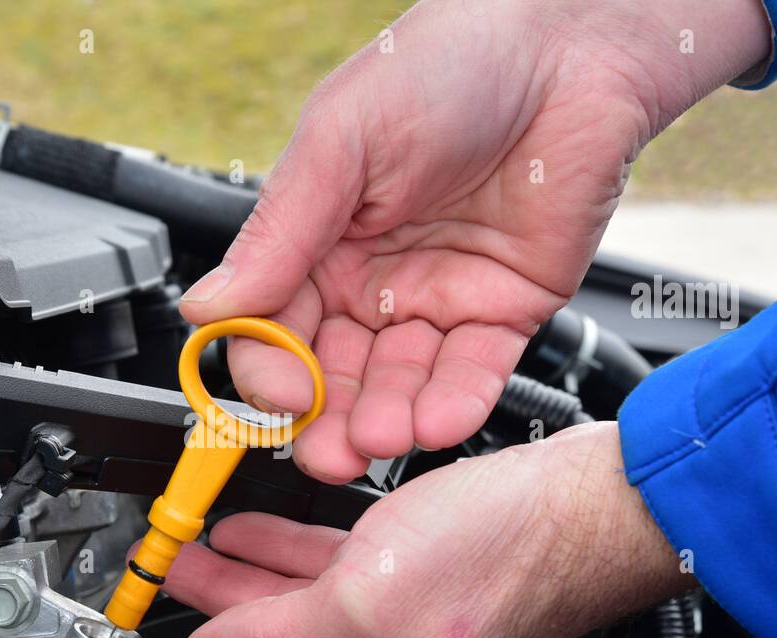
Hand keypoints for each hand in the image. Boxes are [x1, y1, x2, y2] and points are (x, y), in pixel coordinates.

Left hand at [80, 422, 685, 637]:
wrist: (582, 508)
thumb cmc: (504, 557)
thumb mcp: (369, 604)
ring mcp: (373, 635)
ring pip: (265, 626)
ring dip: (207, 601)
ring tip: (154, 581)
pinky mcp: (387, 588)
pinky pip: (303, 584)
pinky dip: (259, 564)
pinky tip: (229, 543)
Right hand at [180, 0, 769, 481]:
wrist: (568, 46)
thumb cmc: (447, 63)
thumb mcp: (341, 141)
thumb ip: (278, 233)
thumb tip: (207, 306)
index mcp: (316, 241)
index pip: (274, 328)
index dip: (273, 369)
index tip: (285, 394)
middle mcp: (370, 281)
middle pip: (334, 376)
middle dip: (328, 421)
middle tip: (327, 453)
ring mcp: (436, 301)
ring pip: (400, 387)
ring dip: (388, 422)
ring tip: (383, 439)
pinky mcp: (502, 313)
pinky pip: (474, 374)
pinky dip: (456, 404)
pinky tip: (438, 421)